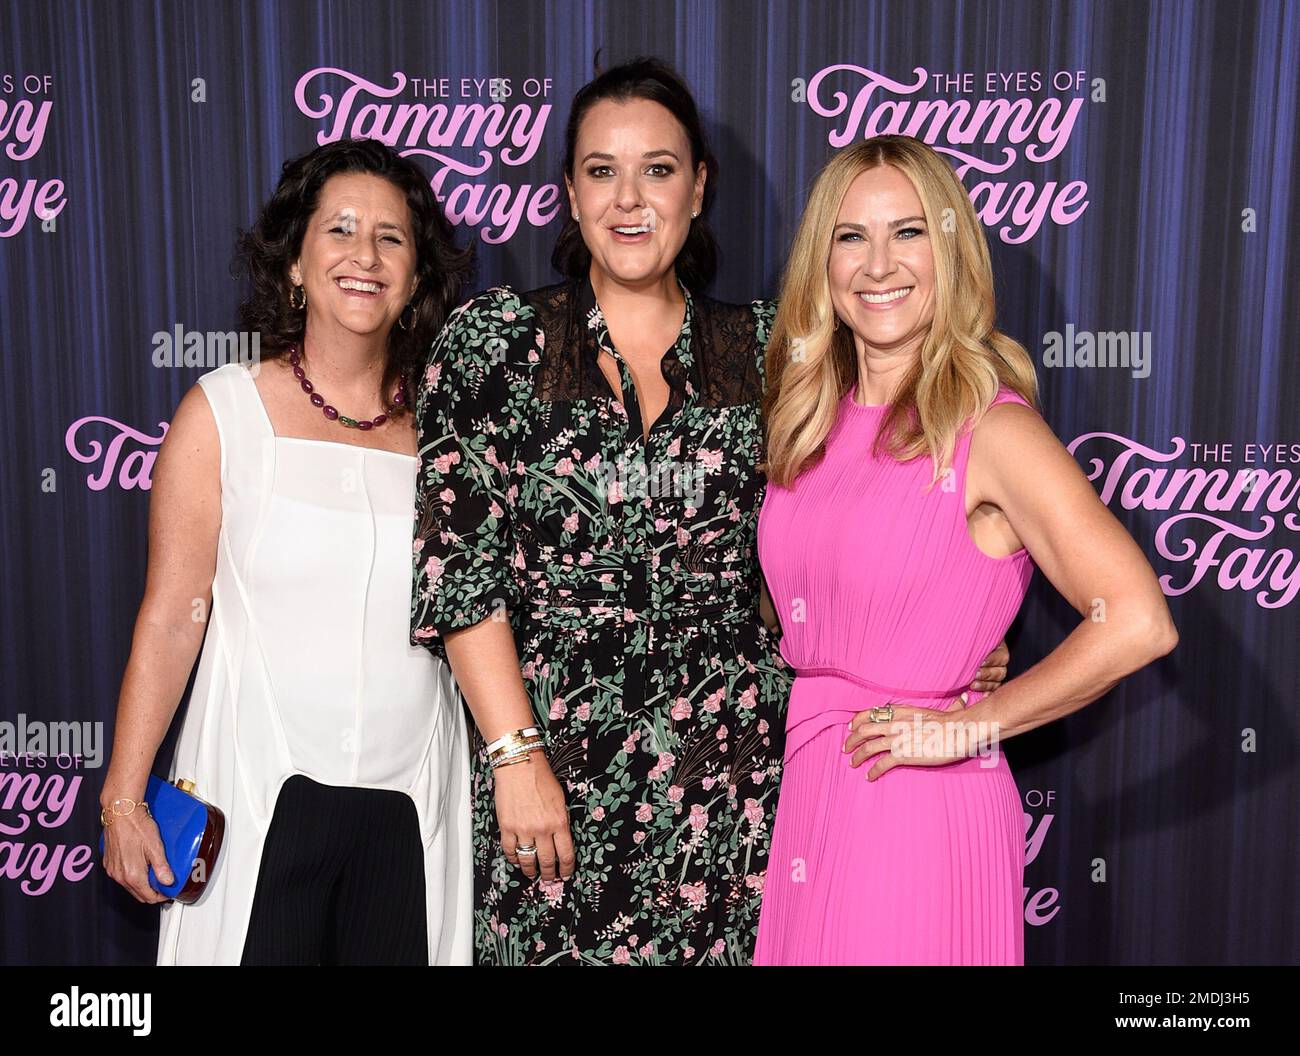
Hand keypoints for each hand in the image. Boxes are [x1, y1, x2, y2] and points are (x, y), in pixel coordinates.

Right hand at [101, 803, 174, 903]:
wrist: (120, 813)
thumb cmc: (136, 826)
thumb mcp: (155, 846)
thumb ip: (161, 867)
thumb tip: (168, 882)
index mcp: (132, 875)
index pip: (148, 897)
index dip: (161, 896)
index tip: (169, 891)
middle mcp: (119, 876)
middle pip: (138, 894)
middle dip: (152, 893)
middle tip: (164, 885)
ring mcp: (112, 870)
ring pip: (129, 886)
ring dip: (142, 885)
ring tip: (154, 875)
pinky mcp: (108, 863)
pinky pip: (121, 877)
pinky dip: (132, 877)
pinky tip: (140, 867)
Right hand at [493, 753, 575, 882]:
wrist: (519, 764)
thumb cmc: (540, 777)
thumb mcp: (561, 799)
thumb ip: (561, 820)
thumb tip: (560, 838)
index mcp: (559, 822)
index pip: (566, 854)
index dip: (566, 868)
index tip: (566, 874)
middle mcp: (542, 829)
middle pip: (547, 861)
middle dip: (549, 874)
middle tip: (550, 879)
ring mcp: (523, 830)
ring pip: (527, 860)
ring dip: (531, 871)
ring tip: (533, 874)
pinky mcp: (507, 827)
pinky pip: (510, 850)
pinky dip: (513, 859)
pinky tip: (517, 861)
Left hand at [843, 694, 988, 780]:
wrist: (959, 731)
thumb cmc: (956, 722)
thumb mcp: (948, 709)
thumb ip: (950, 705)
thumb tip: (965, 698)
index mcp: (901, 711)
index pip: (871, 713)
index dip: (858, 720)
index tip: (851, 727)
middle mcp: (895, 723)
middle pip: (864, 730)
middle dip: (852, 739)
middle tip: (846, 748)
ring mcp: (897, 739)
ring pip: (868, 747)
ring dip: (857, 756)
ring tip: (852, 763)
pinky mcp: (902, 754)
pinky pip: (881, 764)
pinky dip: (872, 771)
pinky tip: (869, 776)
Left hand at [970, 638, 1009, 692]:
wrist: (959, 650)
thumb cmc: (965, 640)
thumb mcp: (972, 637)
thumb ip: (973, 639)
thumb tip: (968, 637)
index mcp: (999, 649)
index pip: (1001, 656)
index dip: (992, 660)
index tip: (982, 661)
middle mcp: (999, 663)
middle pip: (1000, 672)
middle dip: (987, 673)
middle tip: (976, 674)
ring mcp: (995, 675)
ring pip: (996, 683)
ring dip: (985, 685)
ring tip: (972, 685)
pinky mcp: (989, 685)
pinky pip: (992, 692)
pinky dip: (985, 693)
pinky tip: (979, 694)